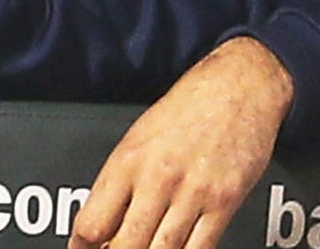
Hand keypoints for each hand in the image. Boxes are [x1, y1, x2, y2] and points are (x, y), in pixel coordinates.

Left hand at [69, 37, 292, 248]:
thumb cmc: (187, 109)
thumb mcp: (138, 138)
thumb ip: (120, 182)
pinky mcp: (224, 203)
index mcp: (126, 162)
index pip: (91, 223)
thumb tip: (103, 225)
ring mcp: (191, 193)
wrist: (237, 86)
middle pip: (124, 247)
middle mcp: (156, 179)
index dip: (82, 247)